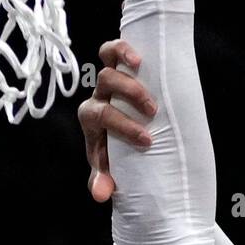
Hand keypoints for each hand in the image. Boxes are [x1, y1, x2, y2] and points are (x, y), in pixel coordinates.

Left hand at [77, 39, 156, 202]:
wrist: (122, 136)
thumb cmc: (116, 152)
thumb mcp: (109, 168)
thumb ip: (102, 180)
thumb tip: (101, 194)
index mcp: (92, 118)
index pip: (100, 115)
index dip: (122, 125)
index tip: (146, 140)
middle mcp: (98, 96)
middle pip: (106, 83)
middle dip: (129, 97)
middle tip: (152, 113)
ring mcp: (108, 80)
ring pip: (109, 65)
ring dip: (131, 76)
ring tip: (151, 90)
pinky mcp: (120, 67)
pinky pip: (114, 51)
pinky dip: (123, 50)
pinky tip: (139, 59)